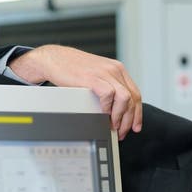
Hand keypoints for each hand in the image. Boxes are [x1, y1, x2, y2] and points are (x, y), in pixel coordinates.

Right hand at [9, 45, 141, 139]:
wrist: (54, 59)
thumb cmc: (72, 70)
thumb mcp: (97, 76)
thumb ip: (109, 88)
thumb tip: (117, 111)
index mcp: (117, 70)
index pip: (135, 94)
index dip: (137, 114)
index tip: (135, 127)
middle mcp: (114, 70)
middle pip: (132, 99)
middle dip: (129, 120)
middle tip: (121, 132)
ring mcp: (105, 73)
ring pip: (125, 99)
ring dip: (120, 117)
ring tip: (113, 126)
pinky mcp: (93, 78)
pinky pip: (109, 96)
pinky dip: (108, 109)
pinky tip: (103, 115)